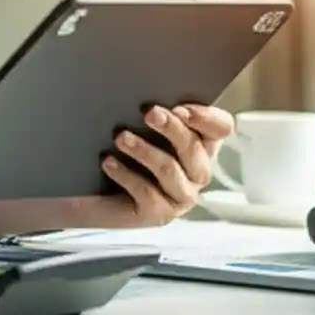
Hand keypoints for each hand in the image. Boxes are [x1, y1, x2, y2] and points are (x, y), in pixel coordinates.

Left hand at [89, 104, 233, 227]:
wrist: (93, 194)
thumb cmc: (124, 153)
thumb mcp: (140, 127)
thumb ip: (156, 113)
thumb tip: (151, 101)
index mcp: (200, 145)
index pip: (221, 128)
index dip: (207, 117)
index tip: (181, 108)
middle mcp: (196, 171)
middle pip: (194, 148)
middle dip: (172, 128)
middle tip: (149, 113)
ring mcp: (181, 196)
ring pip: (170, 170)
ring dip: (144, 150)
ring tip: (121, 138)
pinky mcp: (160, 214)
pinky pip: (147, 192)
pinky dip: (126, 175)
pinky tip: (109, 162)